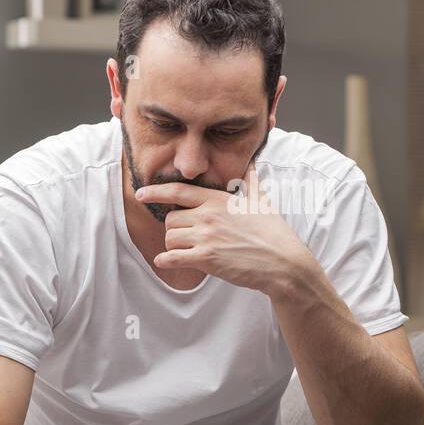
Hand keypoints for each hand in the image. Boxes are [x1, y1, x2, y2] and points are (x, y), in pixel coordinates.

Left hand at [140, 164, 315, 296]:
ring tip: (190, 250)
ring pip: (169, 238)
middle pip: (170, 219)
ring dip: (173, 246)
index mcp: (218, 200)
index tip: (141, 193)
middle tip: (189, 237)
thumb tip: (252, 162)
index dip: (156, 191)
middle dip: (174, 228)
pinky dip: (166, 261)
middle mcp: (209, 215)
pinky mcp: (206, 258)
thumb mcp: (261, 200)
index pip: (178, 191)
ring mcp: (207, 237)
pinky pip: (172, 258)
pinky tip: (166, 262)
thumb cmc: (272, 231)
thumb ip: (251, 180)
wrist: (283, 261)